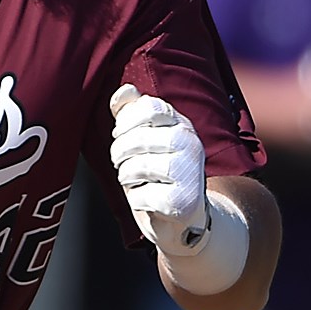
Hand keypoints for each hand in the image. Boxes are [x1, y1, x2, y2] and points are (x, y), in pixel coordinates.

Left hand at [109, 84, 208, 252]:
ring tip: (133, 180)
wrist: (183, 218)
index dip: (125, 122)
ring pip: (139, 166)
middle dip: (119, 153)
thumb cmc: (157, 174)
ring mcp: (191, 172)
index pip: (148, 107)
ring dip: (126, 176)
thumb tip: (124, 90)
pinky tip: (147, 200)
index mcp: (180, 123)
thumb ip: (130, 112)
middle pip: (138, 139)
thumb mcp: (142, 139)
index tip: (120, 134)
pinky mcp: (184, 201)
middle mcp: (190, 143)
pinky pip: (143, 195)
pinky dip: (137, 200)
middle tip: (121, 163)